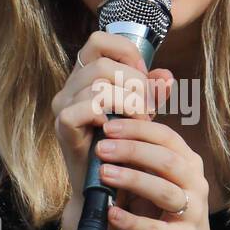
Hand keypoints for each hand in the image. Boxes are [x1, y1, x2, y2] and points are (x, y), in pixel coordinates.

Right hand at [51, 33, 172, 218]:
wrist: (108, 189)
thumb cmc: (124, 149)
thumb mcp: (143, 115)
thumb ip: (153, 92)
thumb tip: (166, 76)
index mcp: (85, 77)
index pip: (99, 40)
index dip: (126, 52)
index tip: (144, 77)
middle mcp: (69, 87)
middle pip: (103, 64)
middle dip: (134, 84)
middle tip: (147, 109)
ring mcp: (62, 106)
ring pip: (97, 85)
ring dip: (128, 103)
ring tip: (138, 122)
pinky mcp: (62, 126)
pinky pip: (85, 107)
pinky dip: (107, 115)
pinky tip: (116, 129)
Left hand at [94, 117, 220, 229]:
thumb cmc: (168, 214)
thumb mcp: (161, 181)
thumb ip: (145, 160)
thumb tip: (112, 132)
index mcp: (190, 165)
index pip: (167, 137)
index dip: (138, 130)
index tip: (109, 126)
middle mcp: (196, 185)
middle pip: (167, 160)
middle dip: (132, 150)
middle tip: (102, 148)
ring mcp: (193, 214)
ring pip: (163, 191)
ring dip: (132, 179)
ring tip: (104, 174)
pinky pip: (155, 229)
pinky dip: (131, 221)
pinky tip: (111, 213)